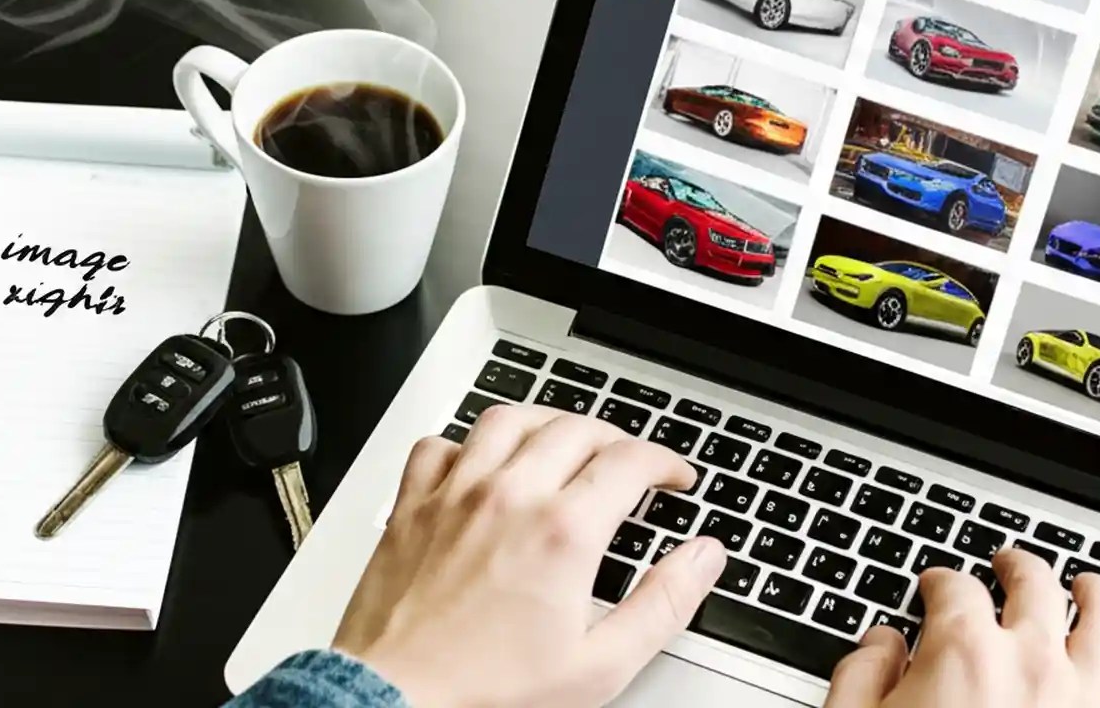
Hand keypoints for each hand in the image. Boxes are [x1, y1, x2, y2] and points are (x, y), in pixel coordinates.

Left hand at [332, 405, 726, 706]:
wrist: (396, 703)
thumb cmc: (486, 693)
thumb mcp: (600, 664)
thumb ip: (664, 603)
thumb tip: (703, 558)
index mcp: (563, 531)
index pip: (630, 461)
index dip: (665, 462)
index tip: (673, 478)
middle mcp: (509, 497)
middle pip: (577, 428)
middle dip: (616, 440)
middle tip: (629, 465)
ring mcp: (456, 495)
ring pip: (509, 419)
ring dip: (547, 424)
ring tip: (563, 444)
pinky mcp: (412, 506)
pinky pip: (438, 444)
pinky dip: (465, 444)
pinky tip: (480, 464)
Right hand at [826, 549, 1099, 707]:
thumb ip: (861, 673)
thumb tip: (880, 642)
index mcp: (961, 652)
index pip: (951, 588)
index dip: (937, 581)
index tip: (934, 587)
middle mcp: (1029, 663)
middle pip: (1034, 585)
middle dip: (1017, 566)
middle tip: (1007, 564)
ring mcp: (1083, 698)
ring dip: (1097, 591)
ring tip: (1088, 584)